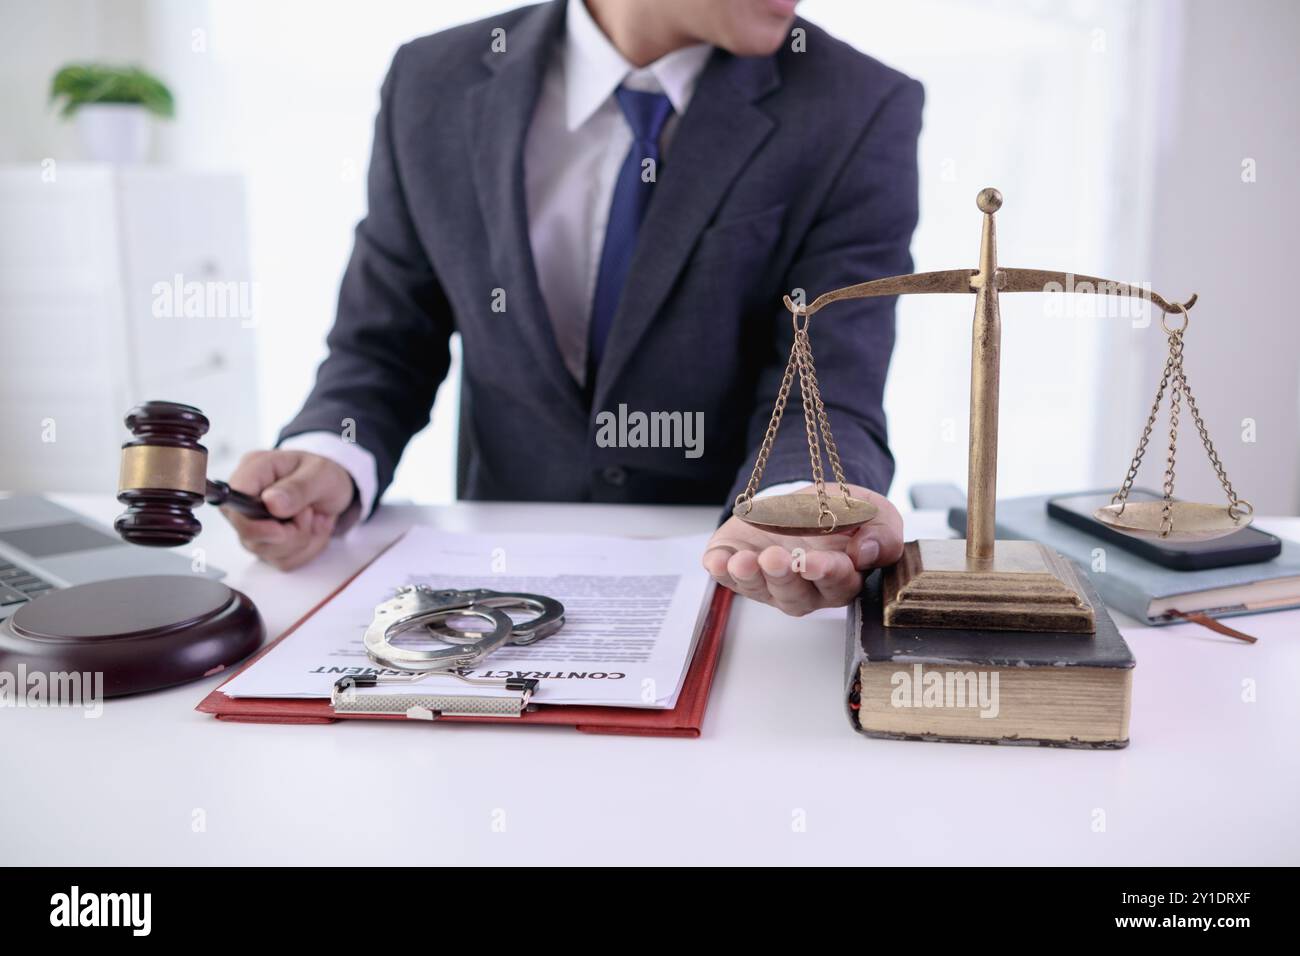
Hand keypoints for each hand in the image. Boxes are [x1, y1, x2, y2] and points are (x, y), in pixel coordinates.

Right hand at [223, 450, 355, 570]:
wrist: (336, 492)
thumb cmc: (323, 475)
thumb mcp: (321, 473)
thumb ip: (297, 488)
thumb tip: (271, 502)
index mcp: (254, 470)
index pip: (232, 501)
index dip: (252, 522)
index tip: (280, 529)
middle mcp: (246, 498)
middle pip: (248, 534)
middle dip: (287, 533)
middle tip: (310, 513)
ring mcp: (252, 524)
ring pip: (267, 552)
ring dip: (300, 541)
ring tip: (313, 517)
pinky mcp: (265, 543)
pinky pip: (283, 560)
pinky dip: (305, 550)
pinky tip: (311, 530)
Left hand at [702, 485, 902, 616]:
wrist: (803, 500)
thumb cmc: (840, 513)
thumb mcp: (871, 512)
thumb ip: (882, 533)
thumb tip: (866, 552)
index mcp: (840, 579)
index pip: (836, 585)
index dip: (825, 575)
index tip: (814, 562)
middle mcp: (803, 589)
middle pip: (794, 595)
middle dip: (784, 578)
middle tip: (776, 558)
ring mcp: (768, 583)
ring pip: (759, 590)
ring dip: (749, 577)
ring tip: (744, 561)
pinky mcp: (739, 569)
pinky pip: (726, 577)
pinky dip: (720, 569)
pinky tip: (717, 561)